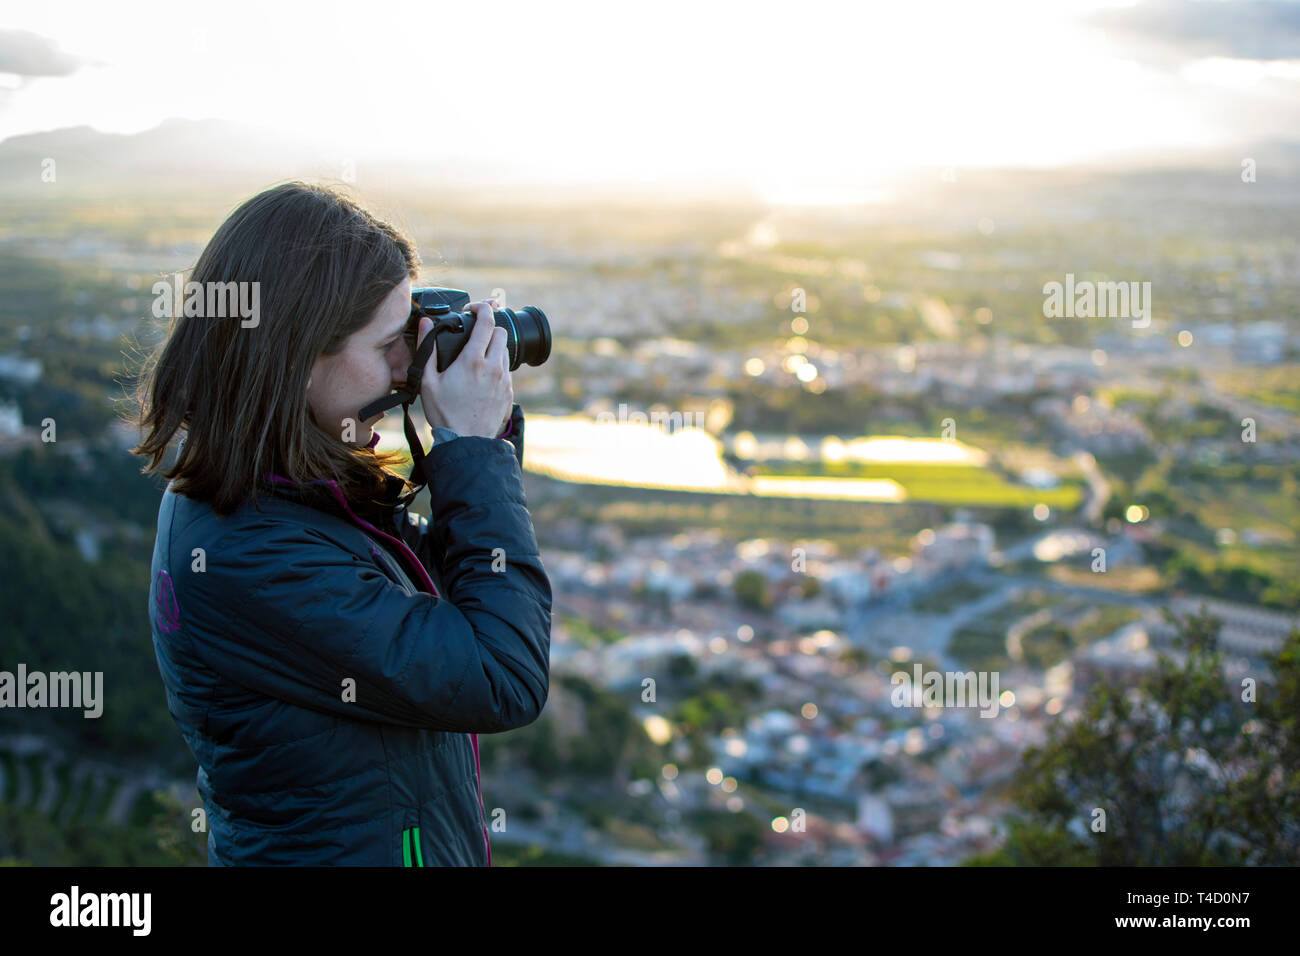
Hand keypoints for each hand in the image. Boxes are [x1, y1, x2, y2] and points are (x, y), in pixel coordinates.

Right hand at [417, 298, 513, 438]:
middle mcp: (493, 367)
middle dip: (489, 327)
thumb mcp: (427, 381)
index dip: (482, 308)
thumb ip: (426, 348)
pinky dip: (497, 366)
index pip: (487, 321)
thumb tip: (424, 324)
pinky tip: (483, 376)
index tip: (473, 309)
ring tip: (477, 356)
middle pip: (501, 332)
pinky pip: (507, 371)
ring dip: (494, 347)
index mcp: (473, 360)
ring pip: (506, 350)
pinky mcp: (509, 393)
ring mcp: (504, 380)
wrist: (466, 441)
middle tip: (474, 334)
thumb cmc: (444, 413)